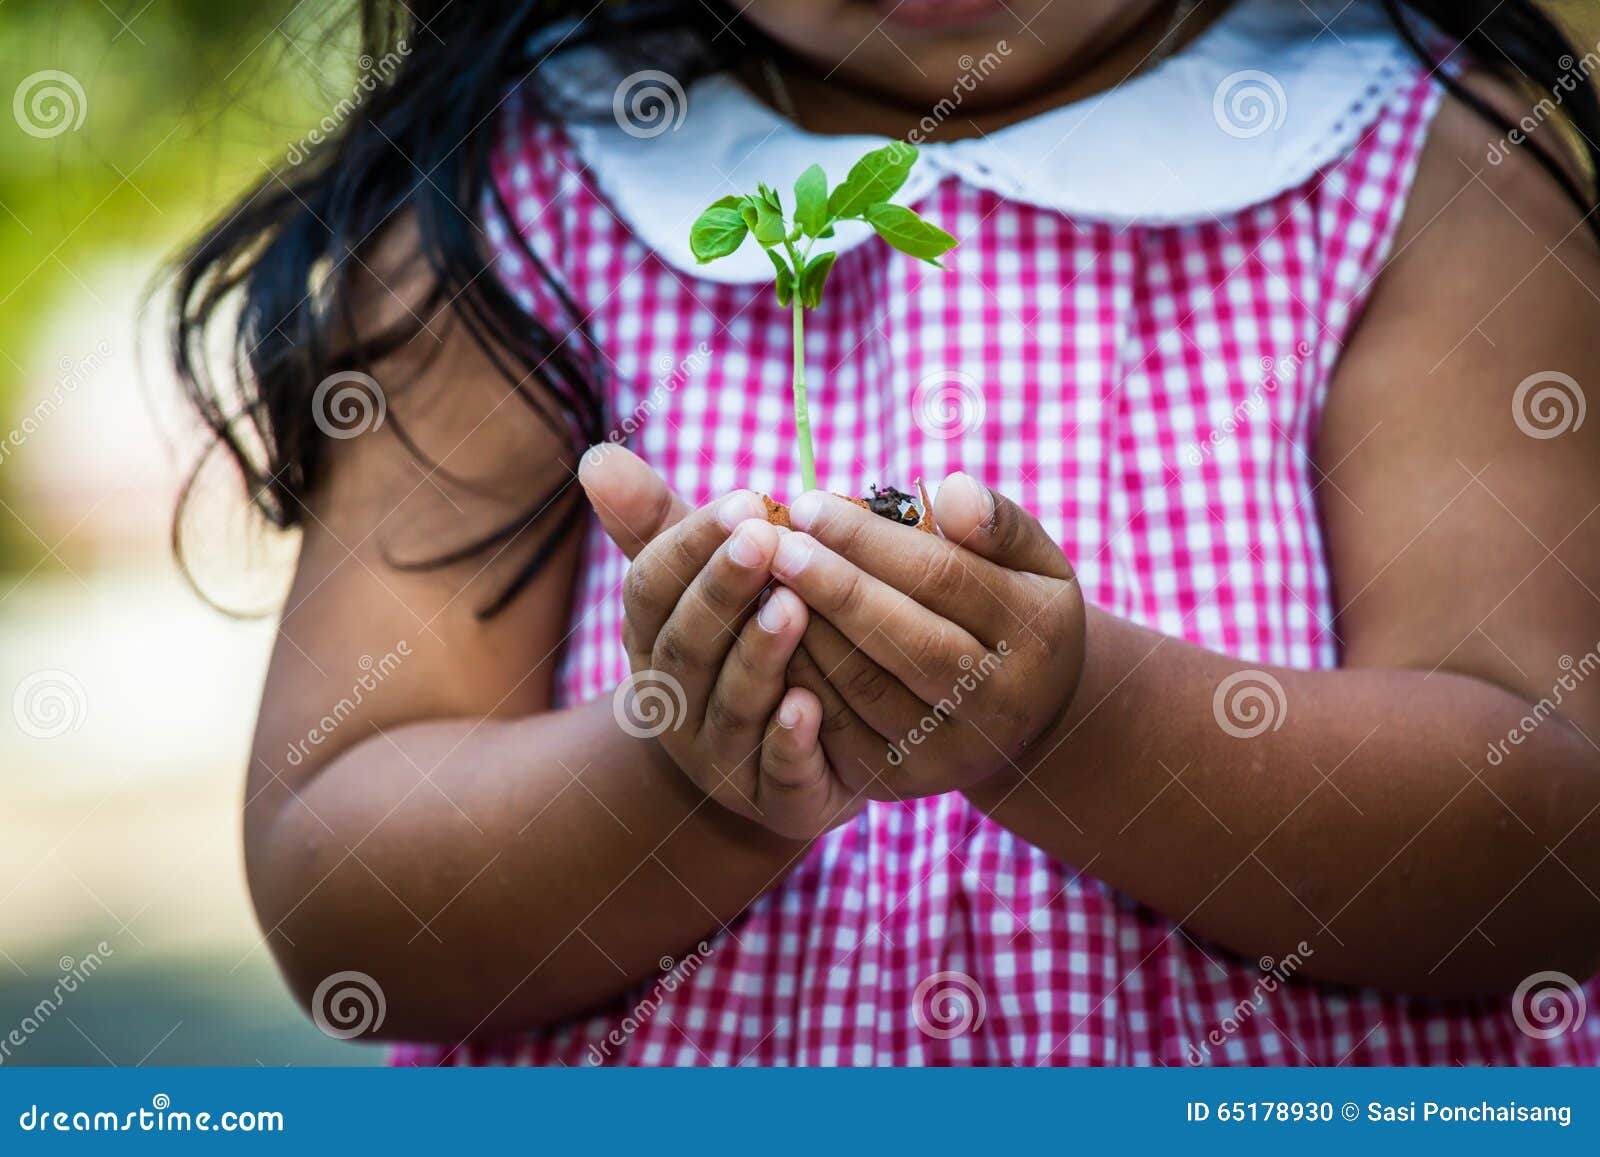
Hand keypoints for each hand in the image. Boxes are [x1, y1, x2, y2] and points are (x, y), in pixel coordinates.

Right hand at [578, 445, 864, 838]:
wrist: (770, 769)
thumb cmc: (739, 649)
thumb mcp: (700, 587)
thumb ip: (660, 526)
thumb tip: (597, 455)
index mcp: (652, 642)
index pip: (652, 589)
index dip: (692, 545)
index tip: (744, 499)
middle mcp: (675, 703)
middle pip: (687, 644)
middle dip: (723, 589)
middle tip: (764, 537)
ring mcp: (720, 758)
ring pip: (733, 705)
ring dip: (759, 654)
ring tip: (793, 605)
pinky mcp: (775, 802)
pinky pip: (775, 774)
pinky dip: (788, 742)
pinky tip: (808, 705)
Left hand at [772, 473, 1084, 800]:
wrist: (1024, 719)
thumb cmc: (1014, 611)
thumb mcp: (1032, 561)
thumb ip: (996, 522)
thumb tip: (951, 490)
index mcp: (1036, 635)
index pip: (943, 578)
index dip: (869, 541)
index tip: (807, 505)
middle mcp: (1000, 703)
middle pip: (905, 639)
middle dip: (831, 588)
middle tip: (773, 545)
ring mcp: (950, 753)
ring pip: (864, 688)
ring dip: (804, 632)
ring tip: (759, 583)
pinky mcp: (901, 783)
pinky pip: (835, 731)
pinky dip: (795, 680)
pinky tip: (763, 637)